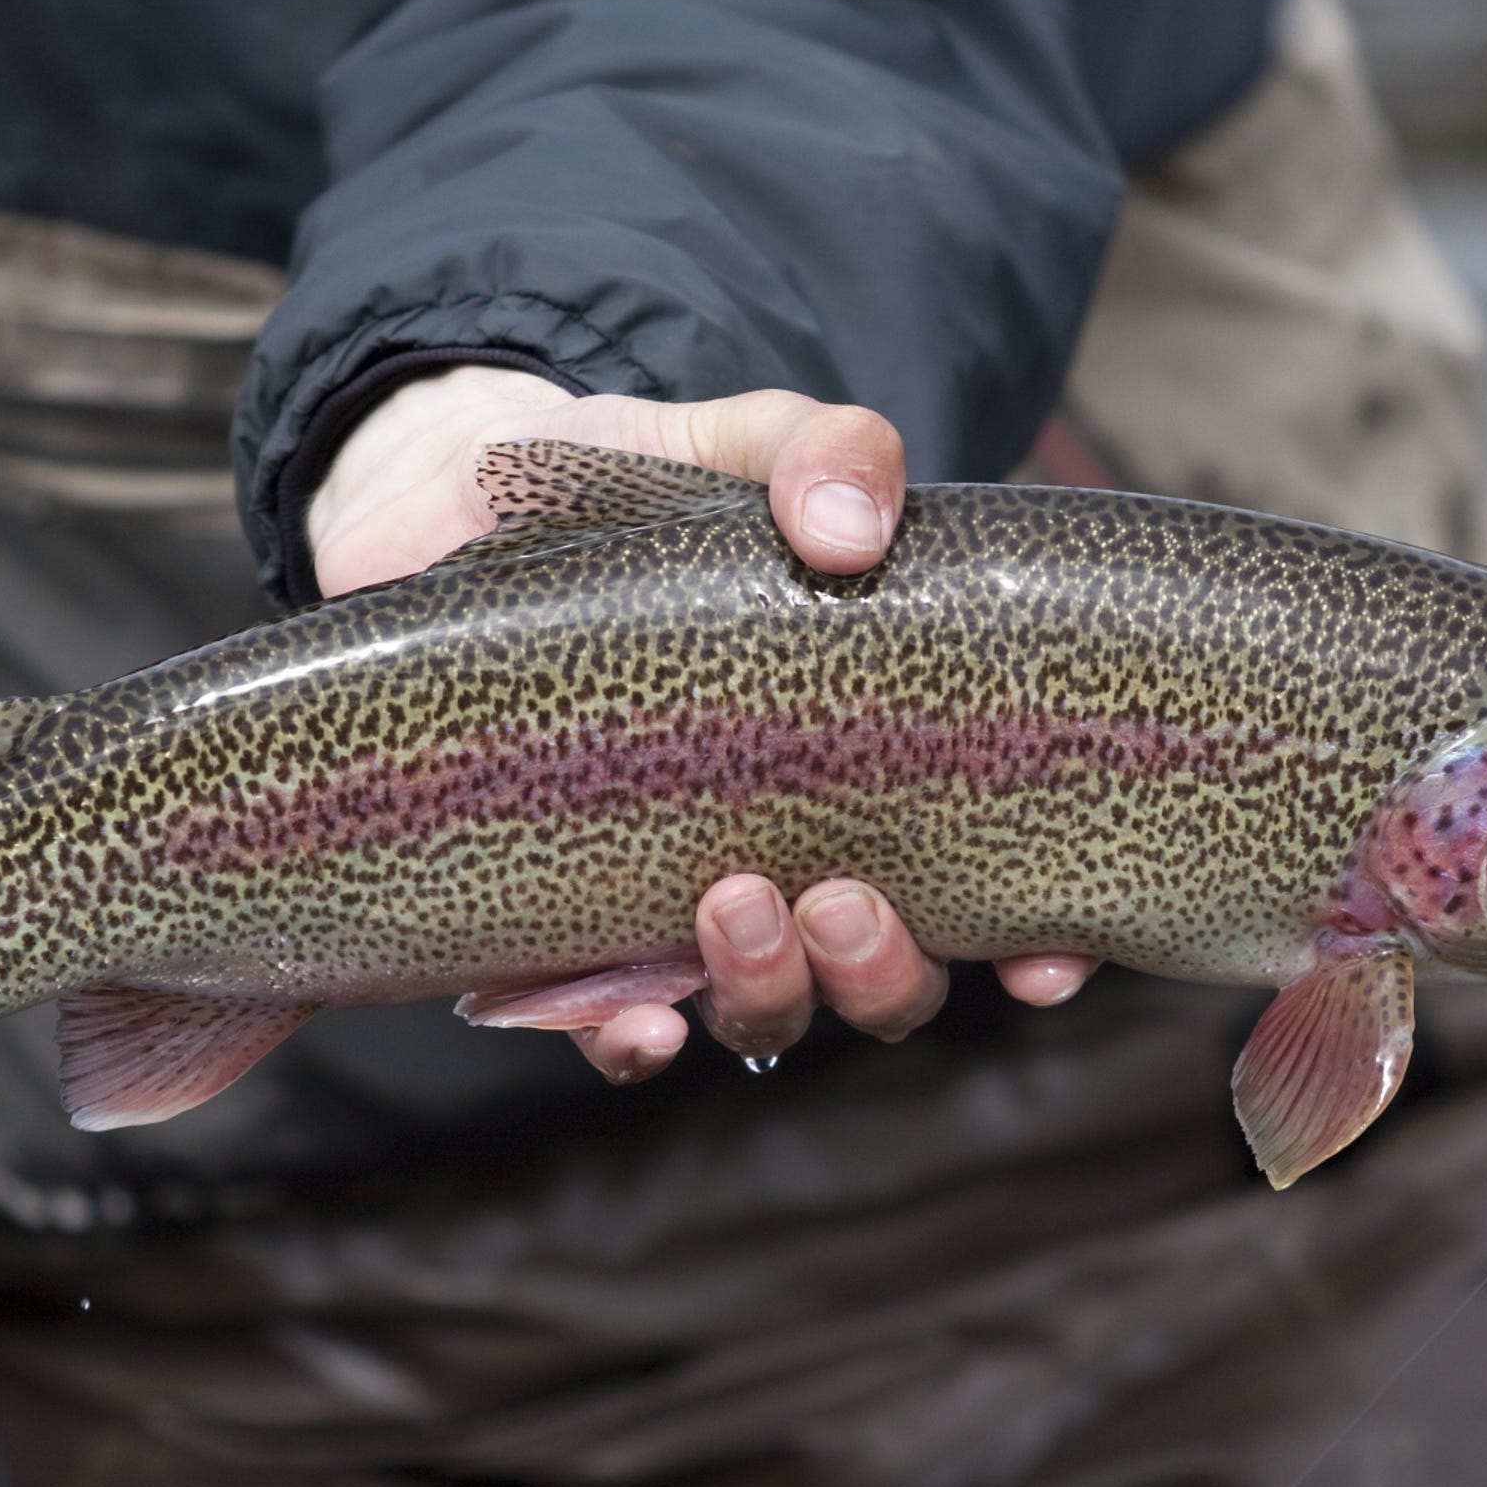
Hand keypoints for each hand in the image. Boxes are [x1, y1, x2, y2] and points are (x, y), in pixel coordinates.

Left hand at [311, 367, 1097, 1079]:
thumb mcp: (739, 444)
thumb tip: (851, 527)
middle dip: (884, 972)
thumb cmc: (635, 492)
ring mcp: (684, 905)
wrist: (441, 507)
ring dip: (771, 991)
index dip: (1043, 950)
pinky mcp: (563, 925)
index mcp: (877, 771)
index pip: (999, 893)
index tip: (1045, 959)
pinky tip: (637, 1021)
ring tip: (734, 906)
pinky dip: (635, 1042)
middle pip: (885, 980)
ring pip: (765, 1010)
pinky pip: (613, 1028)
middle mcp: (798, 859)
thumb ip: (820, 451)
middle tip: (844, 900)